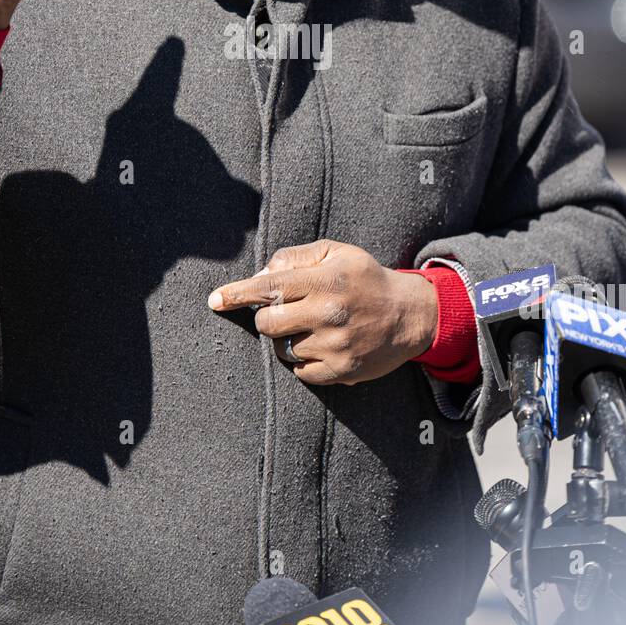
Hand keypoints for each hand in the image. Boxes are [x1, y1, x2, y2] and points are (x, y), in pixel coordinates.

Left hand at [208, 239, 437, 384]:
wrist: (411, 314)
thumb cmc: (367, 279)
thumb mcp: (337, 253)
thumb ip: (296, 257)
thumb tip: (262, 273)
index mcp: (325, 281)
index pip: (268, 287)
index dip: (236, 294)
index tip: (215, 300)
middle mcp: (328, 313)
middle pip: (268, 323)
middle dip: (268, 317)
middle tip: (286, 312)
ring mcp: (334, 345)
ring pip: (283, 349)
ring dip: (290, 339)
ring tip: (314, 328)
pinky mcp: (341, 370)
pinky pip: (301, 372)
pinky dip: (304, 361)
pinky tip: (322, 346)